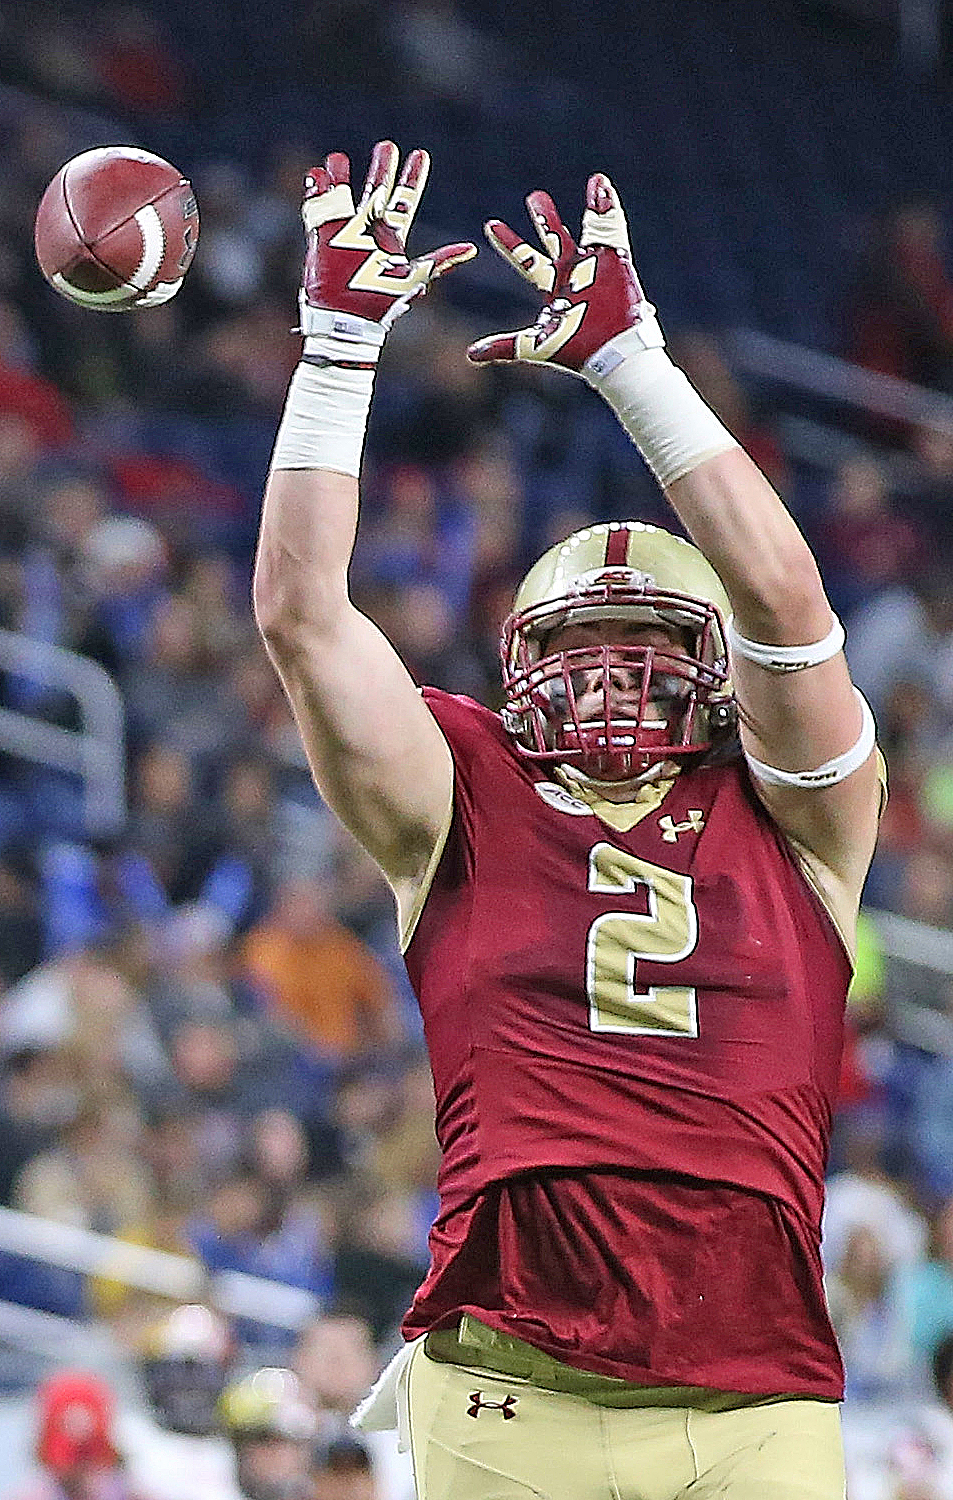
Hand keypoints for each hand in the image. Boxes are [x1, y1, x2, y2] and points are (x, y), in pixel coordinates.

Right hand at [299, 141, 476, 341]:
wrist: (346, 321)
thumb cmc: (380, 303)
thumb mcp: (413, 279)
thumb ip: (439, 262)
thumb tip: (472, 250)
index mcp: (391, 236)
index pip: (405, 200)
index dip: (412, 178)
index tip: (419, 154)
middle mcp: (369, 230)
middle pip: (377, 191)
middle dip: (382, 168)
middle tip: (386, 146)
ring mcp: (344, 232)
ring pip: (343, 195)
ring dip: (340, 176)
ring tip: (337, 159)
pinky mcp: (320, 238)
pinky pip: (317, 210)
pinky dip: (316, 192)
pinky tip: (316, 175)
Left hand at [467, 174, 663, 372]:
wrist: (609, 354)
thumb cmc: (575, 352)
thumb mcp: (533, 346)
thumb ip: (503, 347)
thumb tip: (470, 356)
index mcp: (552, 288)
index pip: (524, 260)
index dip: (508, 243)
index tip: (490, 225)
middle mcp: (573, 273)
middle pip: (555, 239)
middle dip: (544, 218)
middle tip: (534, 196)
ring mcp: (595, 266)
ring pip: (590, 228)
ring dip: (592, 205)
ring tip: (594, 182)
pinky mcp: (616, 261)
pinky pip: (612, 229)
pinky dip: (608, 207)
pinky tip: (600, 185)